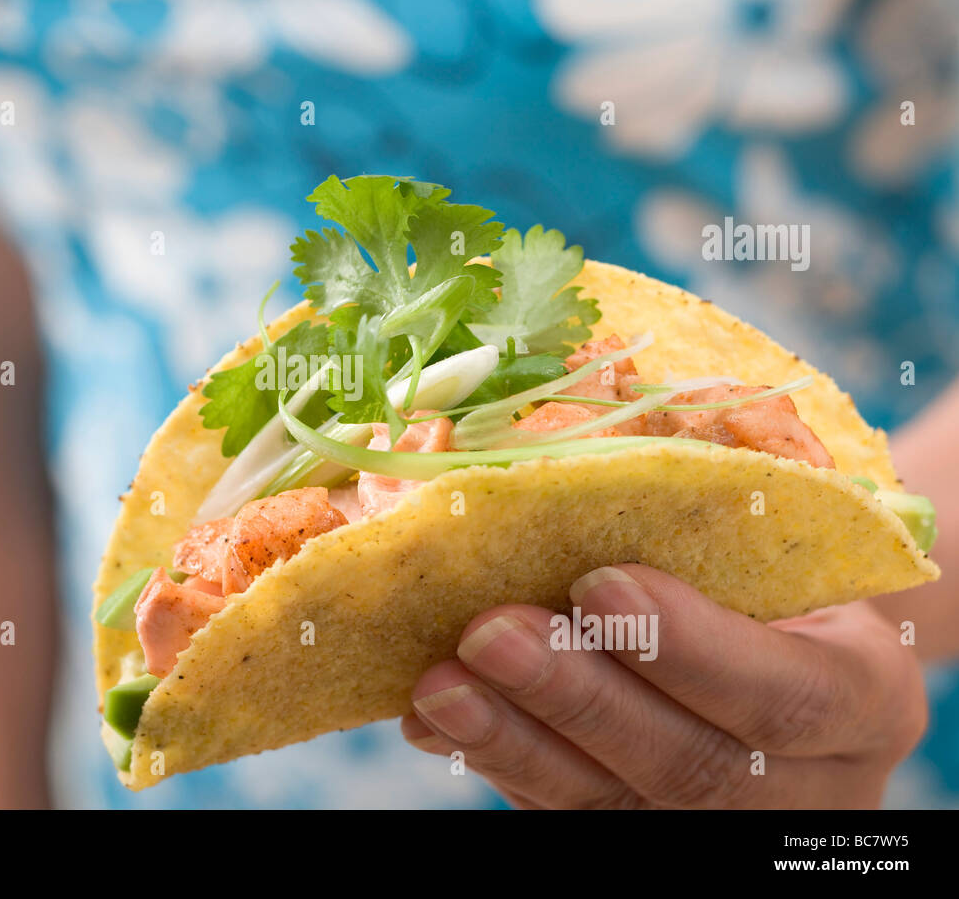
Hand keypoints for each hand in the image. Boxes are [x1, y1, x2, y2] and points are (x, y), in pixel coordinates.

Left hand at [402, 564, 927, 807]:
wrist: (800, 650)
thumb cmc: (788, 573)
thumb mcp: (794, 546)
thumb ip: (722, 529)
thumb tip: (582, 464)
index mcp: (862, 700)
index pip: (782, 695)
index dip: (689, 649)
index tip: (601, 582)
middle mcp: (800, 786)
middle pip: (686, 764)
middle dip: (576, 697)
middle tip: (490, 633)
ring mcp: (716, 825)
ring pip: (611, 805)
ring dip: (514, 743)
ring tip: (440, 686)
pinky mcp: (642, 831)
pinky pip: (565, 814)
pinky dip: (495, 763)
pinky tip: (434, 721)